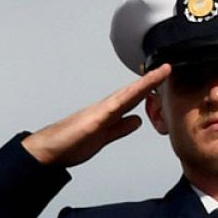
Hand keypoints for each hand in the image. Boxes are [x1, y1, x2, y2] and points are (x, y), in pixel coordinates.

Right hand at [21, 64, 170, 167]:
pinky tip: (138, 92)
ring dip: (144, 84)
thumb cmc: (71, 143)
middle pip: (133, 91)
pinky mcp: (94, 121)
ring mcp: (100, 112)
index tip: (165, 77)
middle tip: (168, 67)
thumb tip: (136, 120)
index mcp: (109, 113)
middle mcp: (105, 108)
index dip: (150, 87)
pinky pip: (115, 107)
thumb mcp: (104, 137)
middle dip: (151, 79)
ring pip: (126, 94)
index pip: (134, 98)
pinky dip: (128, 98)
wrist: (49, 150)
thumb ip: (120, 128)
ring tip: (160, 73)